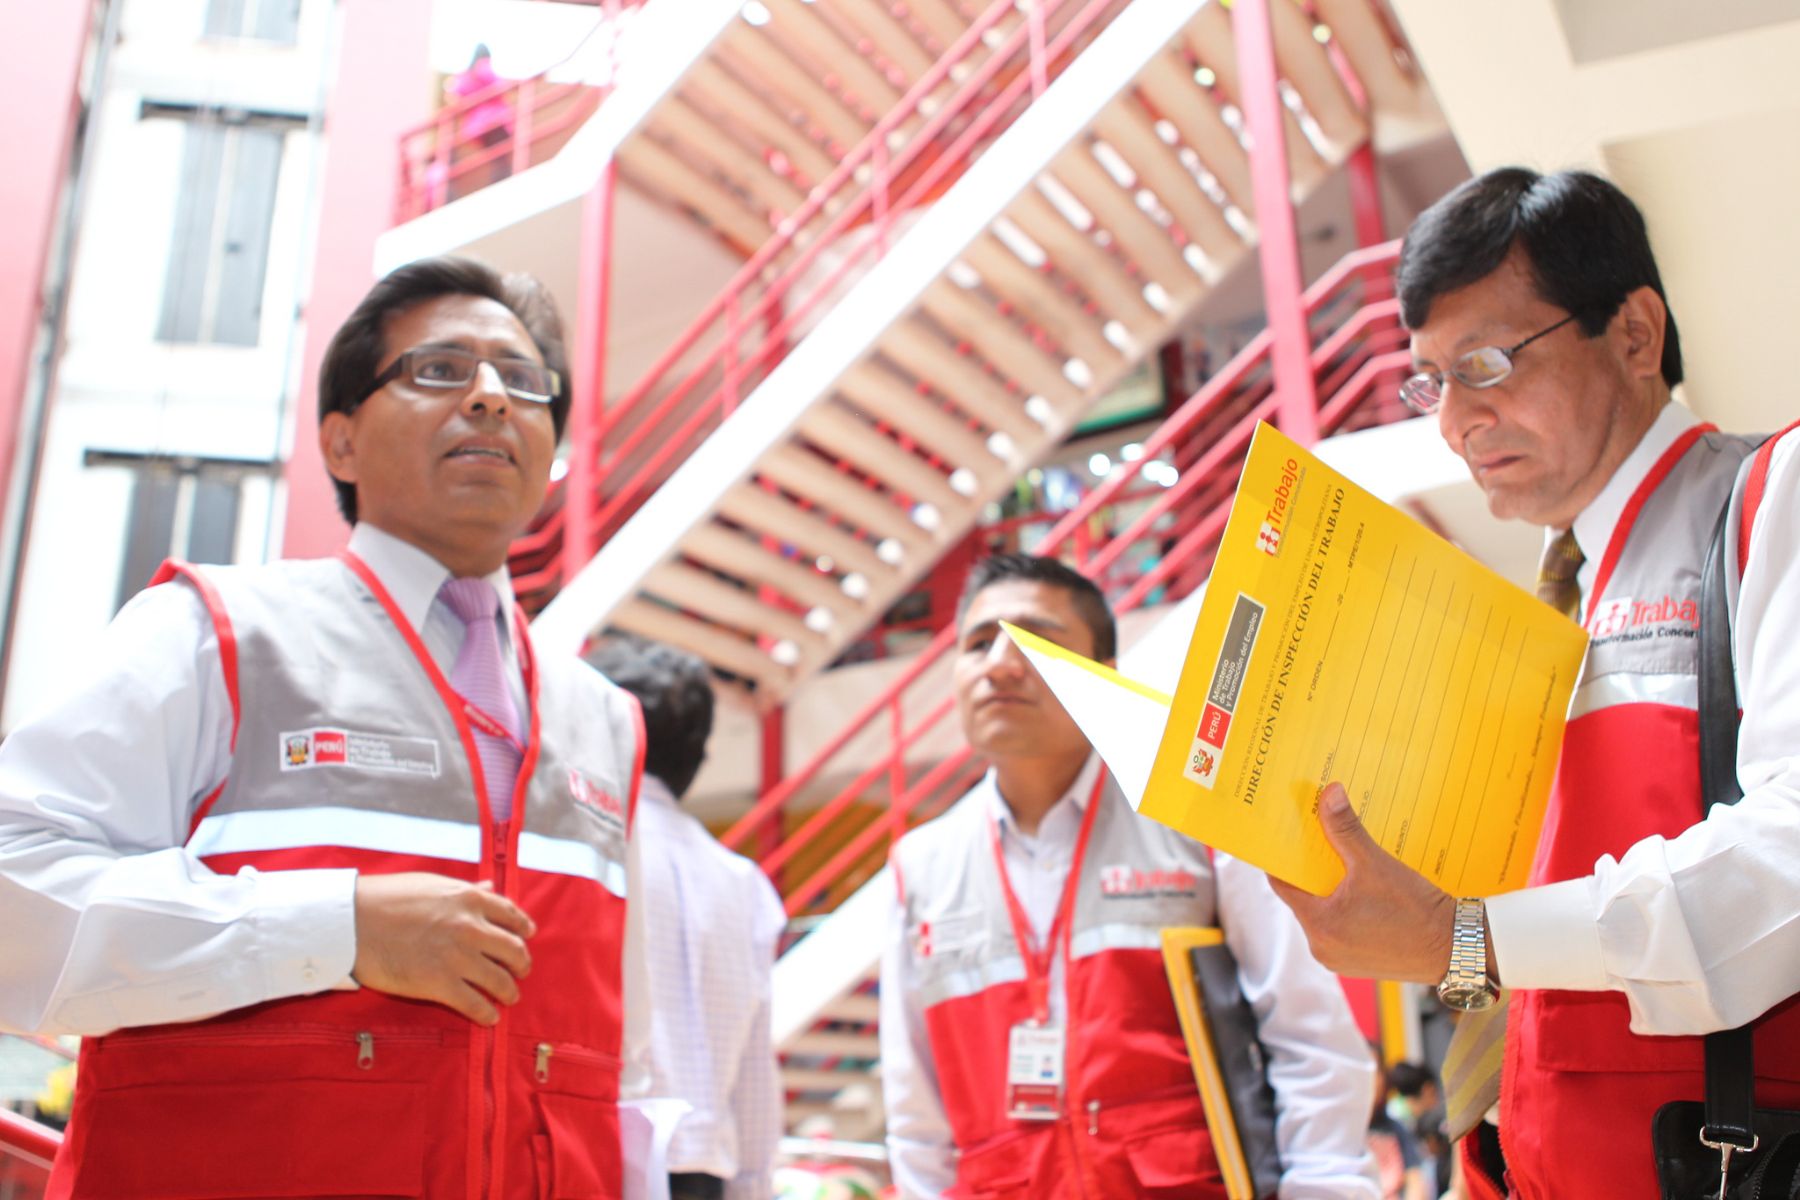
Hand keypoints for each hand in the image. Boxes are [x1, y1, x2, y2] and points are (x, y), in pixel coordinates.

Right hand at [352, 873, 535, 1023]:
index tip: (527, 937)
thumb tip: (489, 887)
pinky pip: (475, 1004)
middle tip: (521, 972)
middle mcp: (471, 927)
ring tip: (509, 997)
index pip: (512, 915)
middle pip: (513, 950)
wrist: (353, 921)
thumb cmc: (386, 899)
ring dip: (509, 991)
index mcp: (470, 899)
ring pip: (500, 980)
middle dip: (522, 964)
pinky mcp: (439, 984)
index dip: (523, 929)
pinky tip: (489, 1018)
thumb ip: (465, 890)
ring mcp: (457, 957)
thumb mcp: (432, 885)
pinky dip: (487, 1014)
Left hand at [1267, 783, 1456, 983]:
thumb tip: (1329, 794)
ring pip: (1323, 913)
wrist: (1458, 948)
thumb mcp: (1376, 864)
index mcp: (1319, 925)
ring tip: (1344, 863)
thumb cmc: (1417, 911)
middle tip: (1319, 840)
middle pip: (1303, 898)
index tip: (1286, 834)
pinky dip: (1347, 908)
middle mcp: (1322, 947)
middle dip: (1312, 870)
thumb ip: (1345, 829)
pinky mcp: (1358, 963)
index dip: (1283, 856)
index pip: (1282, 883)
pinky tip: (1363, 890)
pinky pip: (1341, 928)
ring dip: (1332, 890)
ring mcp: (1339, 959)